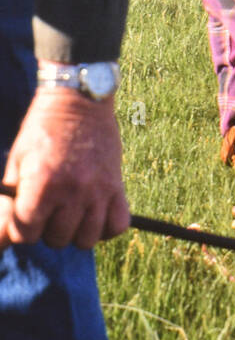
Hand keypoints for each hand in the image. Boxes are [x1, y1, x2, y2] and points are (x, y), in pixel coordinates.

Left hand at [0, 88, 129, 250]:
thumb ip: (9, 204)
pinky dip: (105, 228)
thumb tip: (2, 239)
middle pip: (56, 239)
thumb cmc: (42, 130)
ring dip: (75, 231)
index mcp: (42, 183)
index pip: (25, 234)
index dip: (20, 228)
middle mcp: (72, 189)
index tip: (24, 216)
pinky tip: (94, 214)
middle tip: (48, 207)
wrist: (79, 100)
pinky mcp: (117, 186)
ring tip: (70, 212)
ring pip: (86, 239)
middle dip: (47, 228)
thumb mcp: (18, 162)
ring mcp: (99, 189)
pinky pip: (116, 226)